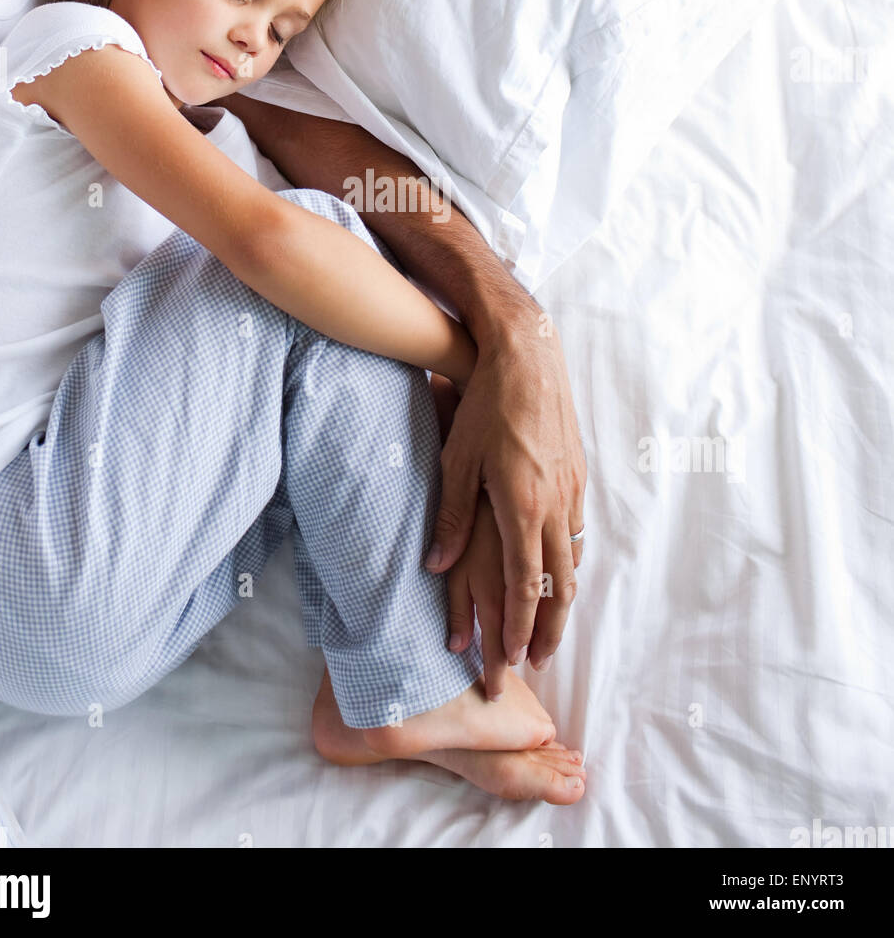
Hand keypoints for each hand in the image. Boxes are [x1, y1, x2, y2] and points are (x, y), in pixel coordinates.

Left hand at [425, 313, 586, 671]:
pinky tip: (559, 564)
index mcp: (523, 507)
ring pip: (572, 557)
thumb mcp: (456, 461)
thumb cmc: (484, 404)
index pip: (527, 585)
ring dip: (562, 596)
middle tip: (540, 660)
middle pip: (559, 583)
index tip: (514, 658)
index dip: (520, 626)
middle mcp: (556, 504)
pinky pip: (576, 527)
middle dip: (549, 627)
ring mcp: (572, 487)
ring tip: (550, 624)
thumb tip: (436, 567)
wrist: (528, 354)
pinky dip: (569, 556)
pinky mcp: (578, 471)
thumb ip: (451, 517)